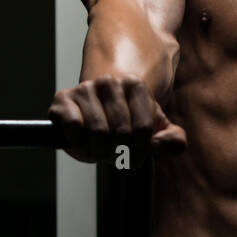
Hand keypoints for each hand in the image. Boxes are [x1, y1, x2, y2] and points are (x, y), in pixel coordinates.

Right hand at [48, 74, 186, 163]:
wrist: (99, 111)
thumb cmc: (130, 123)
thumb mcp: (158, 131)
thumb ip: (173, 140)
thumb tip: (157, 144)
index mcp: (134, 85)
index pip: (142, 130)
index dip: (139, 151)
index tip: (134, 154)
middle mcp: (109, 82)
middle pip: (121, 134)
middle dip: (119, 153)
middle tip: (115, 154)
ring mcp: (85, 88)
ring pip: (98, 132)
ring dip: (100, 152)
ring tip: (100, 150)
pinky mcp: (63, 99)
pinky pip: (74, 126)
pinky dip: (80, 144)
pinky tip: (84, 144)